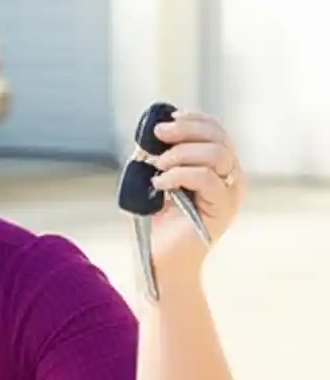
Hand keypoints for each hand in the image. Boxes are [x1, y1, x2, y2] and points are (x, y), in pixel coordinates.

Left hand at [144, 110, 244, 279]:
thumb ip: (155, 155)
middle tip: (158, 135)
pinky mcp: (223, 210)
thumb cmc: (152, 222)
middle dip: (185, 129)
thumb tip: (150, 132)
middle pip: (219, 137)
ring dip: (181, 153)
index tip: (166, 120)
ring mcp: (229, 193)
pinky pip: (207, 178)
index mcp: (215, 167)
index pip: (215, 130)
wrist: (157, 260)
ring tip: (157, 167)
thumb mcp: (150, 179)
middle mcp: (228, 177)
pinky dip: (179, 174)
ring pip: (217, 154)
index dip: (193, 119)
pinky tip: (159, 184)